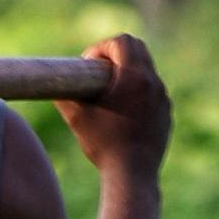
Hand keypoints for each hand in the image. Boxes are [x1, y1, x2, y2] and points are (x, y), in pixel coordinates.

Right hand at [58, 32, 171, 176]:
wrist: (132, 176)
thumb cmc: (103, 145)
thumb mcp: (77, 118)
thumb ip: (64, 96)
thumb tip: (52, 84)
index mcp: (134, 76)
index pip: (121, 42)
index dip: (101, 48)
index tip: (89, 65)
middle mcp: (153, 82)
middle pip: (138, 48)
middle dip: (117, 54)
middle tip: (98, 73)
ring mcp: (163, 98)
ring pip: (147, 70)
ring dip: (128, 74)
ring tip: (110, 94)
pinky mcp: (166, 114)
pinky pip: (153, 92)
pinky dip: (138, 93)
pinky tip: (123, 113)